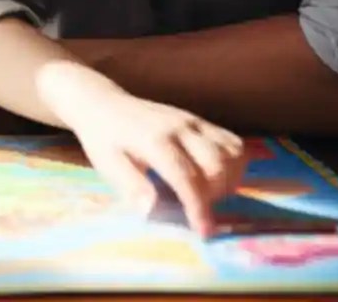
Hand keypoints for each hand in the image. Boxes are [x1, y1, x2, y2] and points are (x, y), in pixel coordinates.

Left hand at [70, 95, 246, 236]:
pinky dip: (233, 165)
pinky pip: (233, 143)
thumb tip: (151, 211)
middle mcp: (179, 127)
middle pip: (216, 166)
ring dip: (226, 180)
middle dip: (213, 196)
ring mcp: (193, 121)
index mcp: (153, 140)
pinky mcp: (200, 121)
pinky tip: (214, 177)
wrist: (104, 105)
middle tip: (194, 208)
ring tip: (205, 193)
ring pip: (232, 153)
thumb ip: (131, 186)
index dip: (198, 207)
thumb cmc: (104, 139)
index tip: (203, 232)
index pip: (185, 177)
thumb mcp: (107, 164)